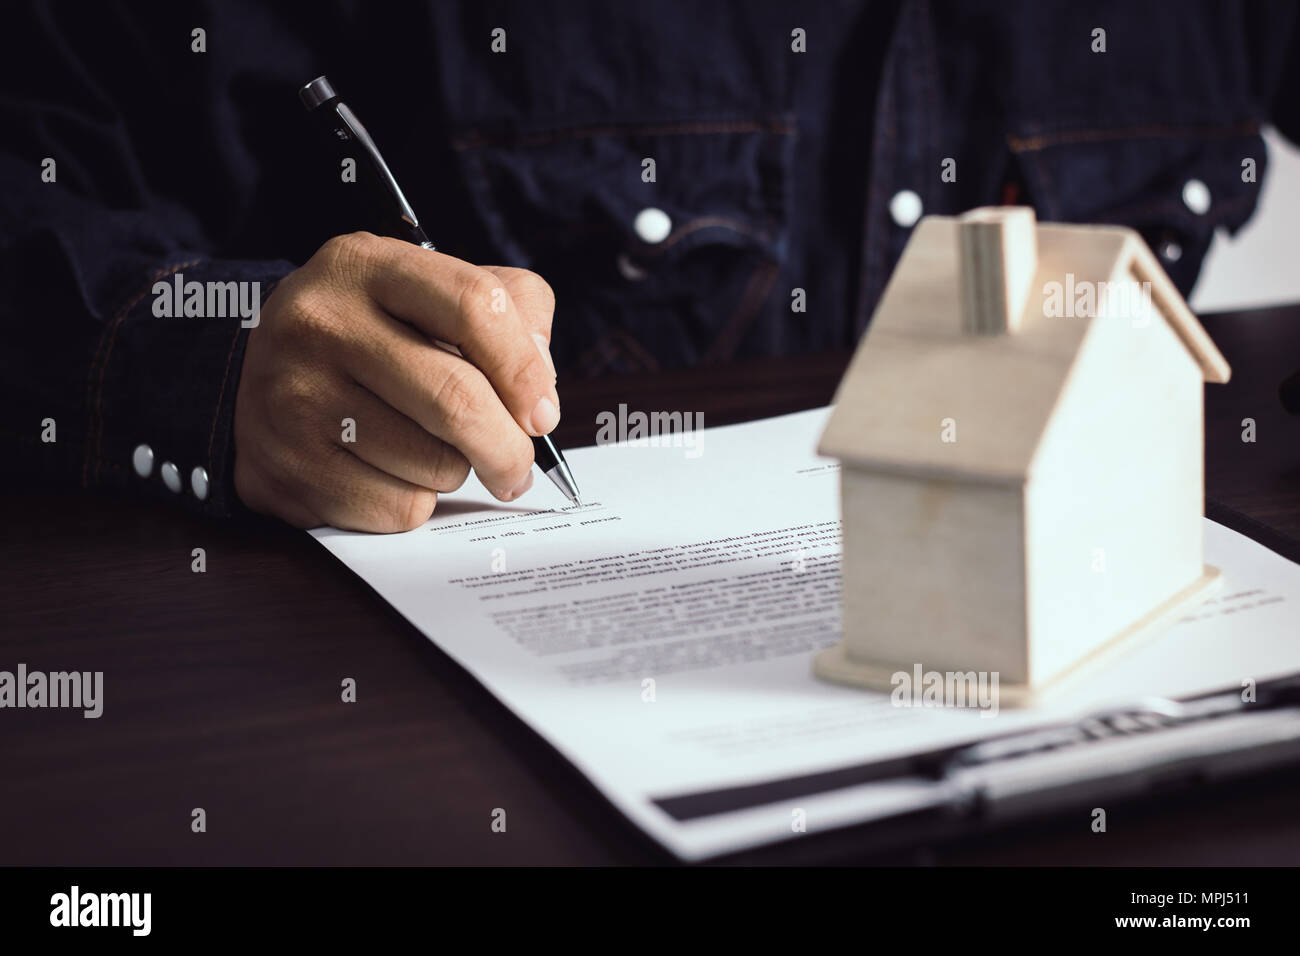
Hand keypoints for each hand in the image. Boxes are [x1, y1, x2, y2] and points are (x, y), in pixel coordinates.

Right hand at [233, 232, 558, 531]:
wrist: (258, 384)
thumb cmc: (372, 341)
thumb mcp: (430, 296)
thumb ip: (509, 316)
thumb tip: (540, 392)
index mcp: (365, 265)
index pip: (474, 305)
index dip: (524, 368)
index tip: (542, 413)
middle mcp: (320, 322)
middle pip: (457, 397)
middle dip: (508, 446)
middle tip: (518, 466)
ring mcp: (295, 396)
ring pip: (432, 462)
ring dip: (456, 472)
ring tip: (434, 455)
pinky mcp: (286, 466)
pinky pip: (395, 507)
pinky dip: (415, 503)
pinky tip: (392, 475)